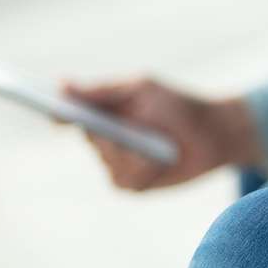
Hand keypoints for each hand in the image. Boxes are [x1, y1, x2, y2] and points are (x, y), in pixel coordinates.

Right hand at [62, 77, 260, 191]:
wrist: (215, 134)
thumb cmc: (178, 104)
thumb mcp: (142, 89)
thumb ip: (103, 90)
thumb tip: (61, 84)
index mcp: (103, 110)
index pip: (68, 112)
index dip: (58, 113)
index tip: (52, 110)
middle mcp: (104, 138)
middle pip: (91, 138)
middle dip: (111, 133)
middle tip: (128, 129)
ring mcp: (117, 163)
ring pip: (110, 163)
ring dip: (135, 153)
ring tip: (160, 143)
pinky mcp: (133, 183)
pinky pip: (126, 180)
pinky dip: (146, 169)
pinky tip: (164, 160)